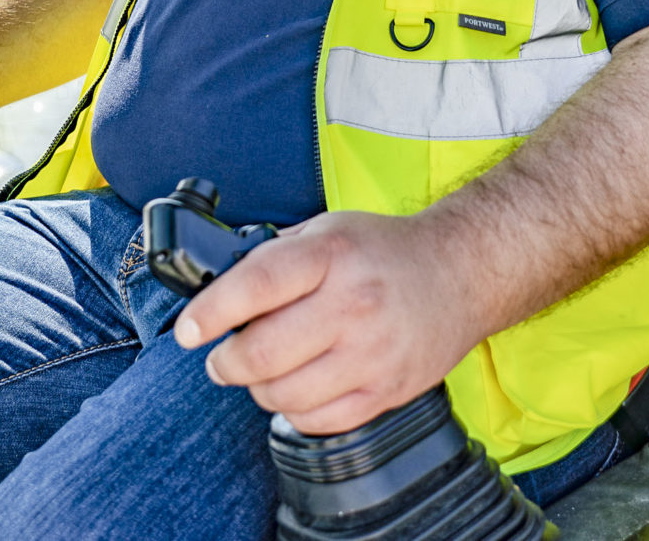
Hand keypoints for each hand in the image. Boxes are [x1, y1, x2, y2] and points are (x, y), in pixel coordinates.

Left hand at [171, 210, 490, 435]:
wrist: (460, 274)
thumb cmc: (384, 251)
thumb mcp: (328, 229)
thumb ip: (275, 256)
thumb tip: (215, 285)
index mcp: (332, 254)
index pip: (255, 285)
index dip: (211, 312)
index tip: (188, 329)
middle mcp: (353, 304)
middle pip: (262, 352)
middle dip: (225, 362)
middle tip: (221, 358)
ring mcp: (372, 353)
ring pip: (284, 394)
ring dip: (257, 388)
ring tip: (261, 372)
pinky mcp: (387, 391)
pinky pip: (318, 420)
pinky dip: (294, 410)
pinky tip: (298, 388)